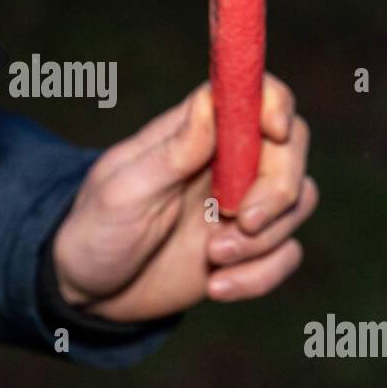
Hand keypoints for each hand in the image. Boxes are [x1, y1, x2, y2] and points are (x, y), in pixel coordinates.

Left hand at [52, 75, 315, 321]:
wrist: (89, 292)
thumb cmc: (97, 230)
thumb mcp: (123, 191)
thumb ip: (172, 152)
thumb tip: (210, 106)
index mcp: (194, 133)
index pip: (251, 94)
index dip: (273, 102)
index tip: (273, 131)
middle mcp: (227, 163)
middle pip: (290, 149)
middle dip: (278, 188)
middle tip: (243, 221)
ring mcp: (242, 206)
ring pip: (298, 201)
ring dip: (264, 238)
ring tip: (212, 256)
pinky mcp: (249, 250)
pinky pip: (287, 254)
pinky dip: (261, 275)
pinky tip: (217, 287)